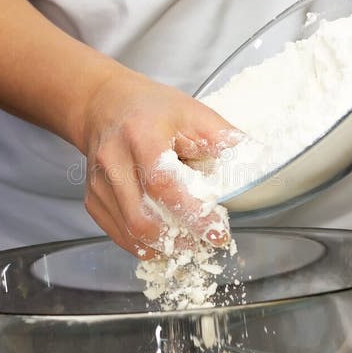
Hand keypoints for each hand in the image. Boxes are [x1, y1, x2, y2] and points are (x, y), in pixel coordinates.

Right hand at [77, 66, 238, 258]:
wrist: (105, 105)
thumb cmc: (152, 109)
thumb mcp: (192, 112)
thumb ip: (223, 138)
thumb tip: (258, 160)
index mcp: (141, 135)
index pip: (164, 184)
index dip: (192, 214)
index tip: (218, 232)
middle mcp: (113, 161)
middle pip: (142, 218)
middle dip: (178, 240)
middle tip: (205, 242)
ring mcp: (98, 184)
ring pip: (131, 233)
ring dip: (164, 247)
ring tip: (189, 242)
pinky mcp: (93, 199)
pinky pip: (119, 235)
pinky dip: (144, 245)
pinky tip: (165, 239)